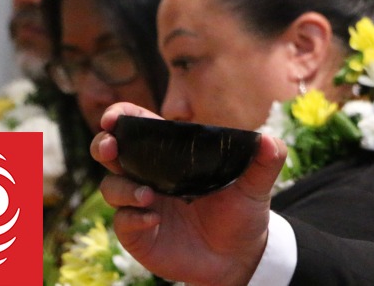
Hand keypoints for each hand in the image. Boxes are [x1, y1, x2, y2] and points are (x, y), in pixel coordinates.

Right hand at [91, 102, 286, 285]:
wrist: (240, 256)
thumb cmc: (243, 213)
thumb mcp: (256, 186)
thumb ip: (265, 161)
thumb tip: (270, 140)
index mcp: (172, 156)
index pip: (140, 128)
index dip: (122, 117)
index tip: (114, 116)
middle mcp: (150, 176)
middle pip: (112, 153)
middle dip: (104, 144)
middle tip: (110, 145)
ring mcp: (142, 205)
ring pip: (112, 187)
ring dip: (123, 187)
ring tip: (149, 195)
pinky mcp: (140, 234)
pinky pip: (123, 222)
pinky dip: (133, 218)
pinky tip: (153, 218)